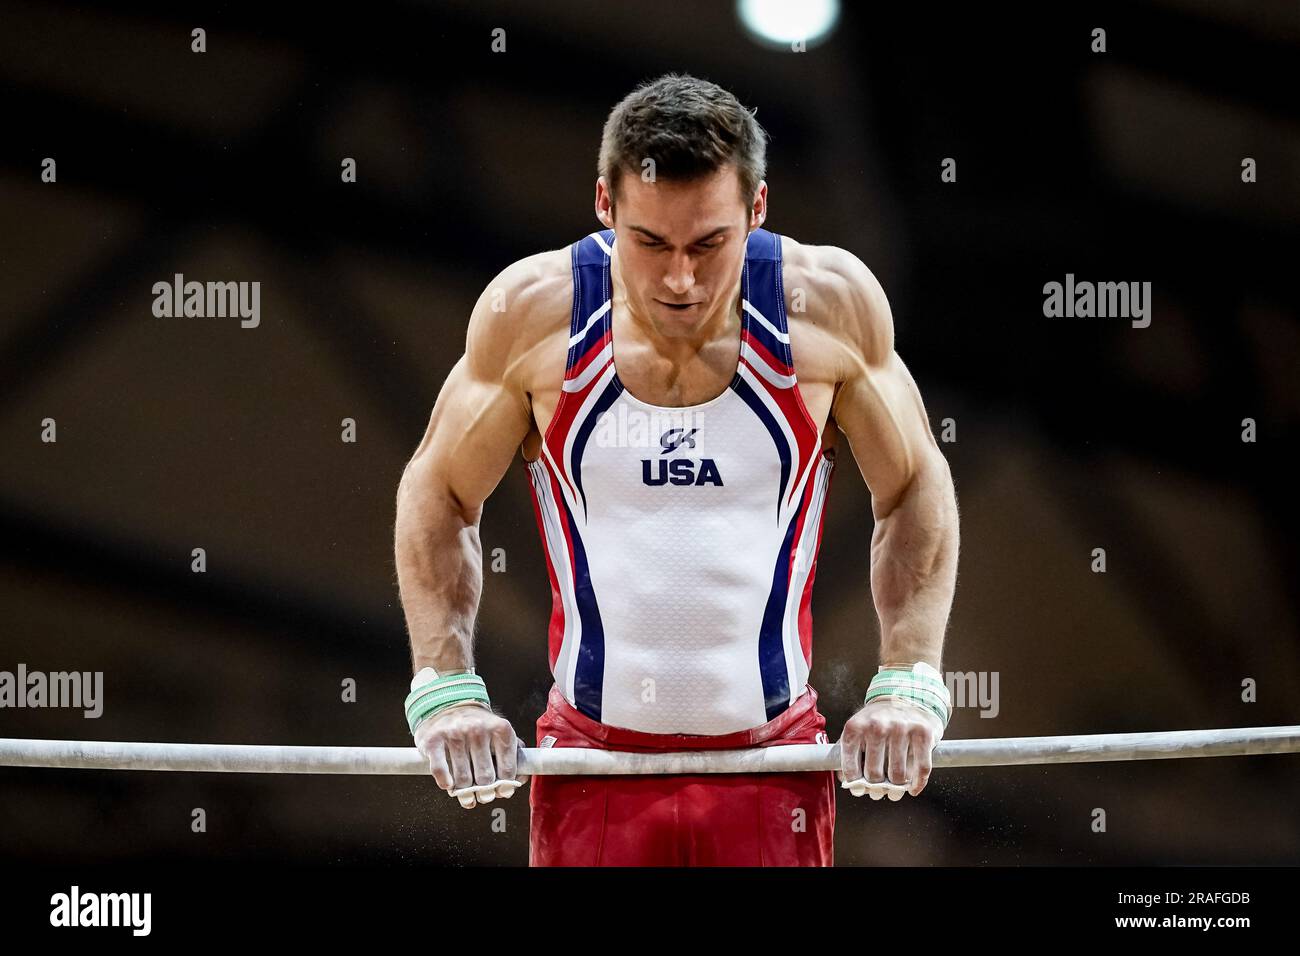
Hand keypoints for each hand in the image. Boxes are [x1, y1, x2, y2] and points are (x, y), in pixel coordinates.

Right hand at [414, 704, 528, 807]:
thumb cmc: (478, 727)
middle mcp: (478, 729)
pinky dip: (445, 782)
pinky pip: (440, 770)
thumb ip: (514, 753)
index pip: (507, 769)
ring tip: (466, 795)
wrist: (449, 706)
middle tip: (483, 796)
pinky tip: (449, 785)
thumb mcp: (500, 733)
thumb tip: (521, 779)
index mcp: (500, 729)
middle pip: (485, 777)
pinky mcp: (434, 740)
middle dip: (485, 792)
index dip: (505, 786)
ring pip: (463, 778)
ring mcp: (455, 733)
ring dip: (465, 793)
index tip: (502, 792)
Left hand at [838, 697, 942, 798]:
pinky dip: (917, 784)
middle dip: (877, 788)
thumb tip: (845, 780)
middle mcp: (877, 726)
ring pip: (898, 775)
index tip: (859, 790)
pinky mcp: (923, 733)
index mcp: (856, 727)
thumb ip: (849, 752)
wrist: (907, 698)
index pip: (851, 766)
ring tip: (894, 791)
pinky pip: (921, 768)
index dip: (855, 784)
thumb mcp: (858, 729)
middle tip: (879, 792)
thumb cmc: (879, 721)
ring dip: (896, 789)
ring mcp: (901, 728)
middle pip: (875, 774)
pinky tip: (912, 789)